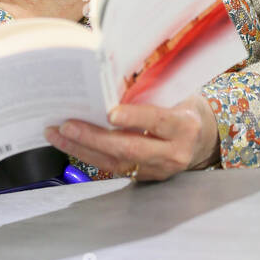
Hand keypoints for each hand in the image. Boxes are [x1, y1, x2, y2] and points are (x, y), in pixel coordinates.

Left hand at [45, 94, 220, 179]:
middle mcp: (173, 153)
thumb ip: (151, 93)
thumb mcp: (177, 96)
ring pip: (116, 162)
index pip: (158, 122)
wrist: (202, 138)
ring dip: (82, 149)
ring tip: (57, 135)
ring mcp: (158, 170)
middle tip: (67, 125)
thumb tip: (111, 81)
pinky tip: (70, 145)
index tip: (110, 113)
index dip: (134, 118)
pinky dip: (89, 155)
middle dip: (95, 137)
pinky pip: (113, 168)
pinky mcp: (145, 177)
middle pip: (131, 148)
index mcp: (184, 126)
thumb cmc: (183, 108)